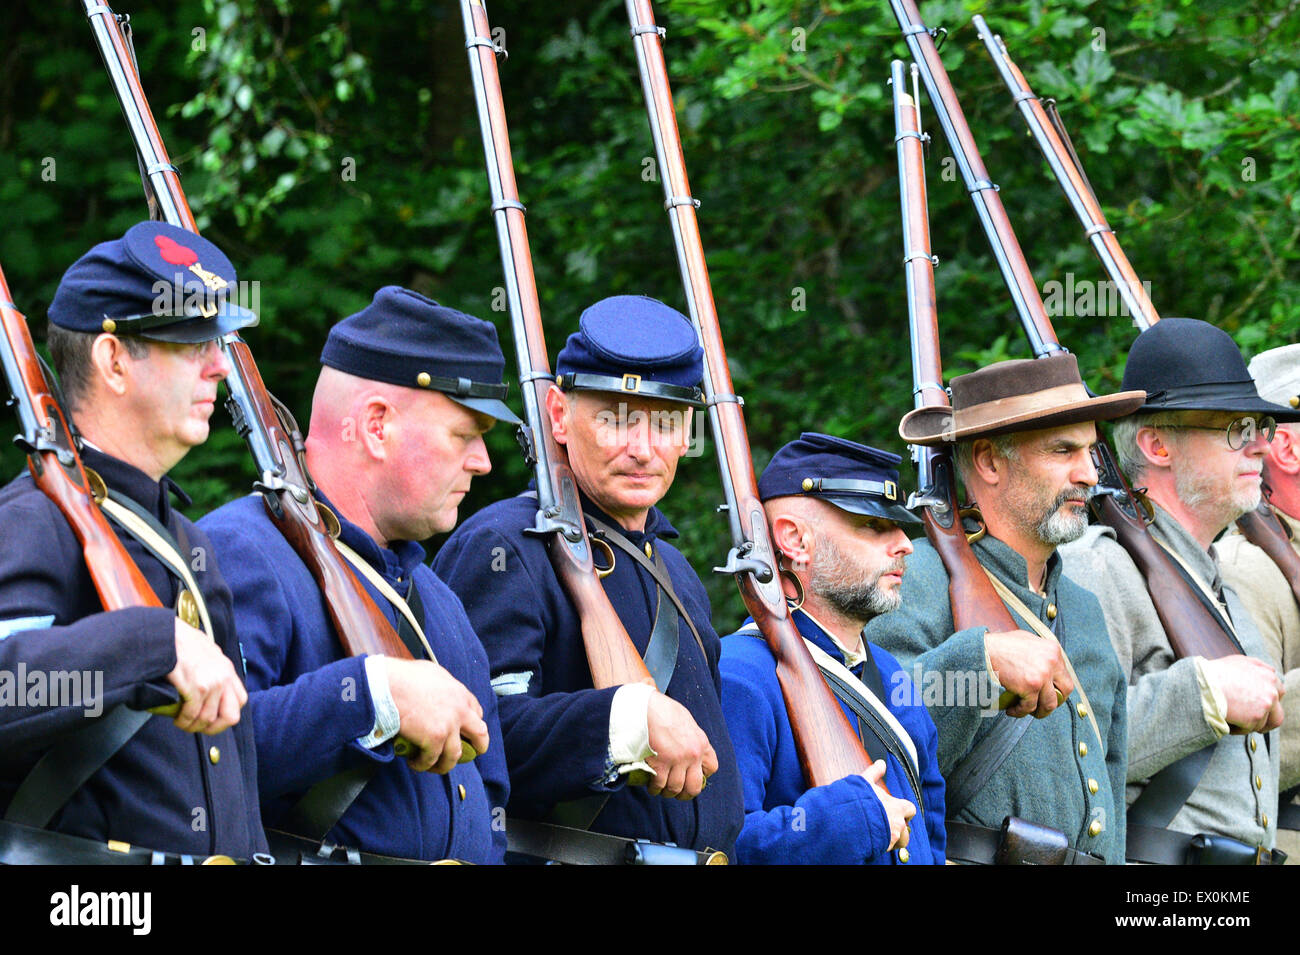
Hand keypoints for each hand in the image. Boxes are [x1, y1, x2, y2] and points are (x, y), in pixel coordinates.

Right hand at [166, 618, 246, 734]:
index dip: (226, 714)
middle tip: (198, 727)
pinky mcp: (195, 686)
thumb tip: (206, 685)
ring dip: (193, 726)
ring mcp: (211, 682)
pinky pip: (191, 714)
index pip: (240, 700)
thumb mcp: (204, 651)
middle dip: (214, 727)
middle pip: (231, 716)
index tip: (211, 718)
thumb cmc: (178, 641)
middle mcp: (223, 676)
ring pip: (208, 718)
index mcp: (226, 668)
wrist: (163, 633)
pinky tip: (176, 719)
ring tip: (182, 723)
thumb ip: (210, 668)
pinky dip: (183, 721)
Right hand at [383, 657, 489, 773]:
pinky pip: (432, 760)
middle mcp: (459, 709)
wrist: (387, 685)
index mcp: (459, 693)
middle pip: (480, 734)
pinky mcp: (435, 738)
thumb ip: (440, 686)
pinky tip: (414, 763)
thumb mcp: (431, 674)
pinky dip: (422, 765)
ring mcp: (449, 725)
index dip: (472, 724)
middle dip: (479, 747)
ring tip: (433, 767)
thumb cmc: (402, 677)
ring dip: (445, 764)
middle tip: (469, 755)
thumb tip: (435, 692)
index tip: (465, 732)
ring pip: (455, 755)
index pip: (476, 712)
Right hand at [645, 691, 717, 799]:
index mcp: (701, 743)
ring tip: (660, 789)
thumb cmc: (663, 710)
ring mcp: (677, 760)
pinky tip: (651, 785)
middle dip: (686, 793)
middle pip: (695, 786)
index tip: (692, 775)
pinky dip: (654, 788)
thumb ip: (690, 738)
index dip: (702, 775)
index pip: (711, 767)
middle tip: (677, 793)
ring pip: (675, 788)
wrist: (644, 707)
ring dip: (667, 792)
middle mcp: (692, 754)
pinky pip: (659, 785)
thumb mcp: (686, 721)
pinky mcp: (660, 764)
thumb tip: (687, 749)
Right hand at [862, 759, 915, 851]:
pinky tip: (871, 838)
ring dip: (890, 837)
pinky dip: (881, 844)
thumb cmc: (856, 799)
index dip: (903, 810)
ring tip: (877, 833)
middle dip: (896, 827)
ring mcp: (891, 837)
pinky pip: (887, 848)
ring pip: (898, 840)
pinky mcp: (882, 848)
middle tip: (883, 823)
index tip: (895, 809)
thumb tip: (881, 763)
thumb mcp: (864, 781)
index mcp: (896, 807)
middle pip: (905, 828)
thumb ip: (875, 772)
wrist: (846, 819)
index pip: (910, 809)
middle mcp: (897, 823)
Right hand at [986, 629, 1072, 718]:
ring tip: (1027, 711)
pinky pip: (1029, 707)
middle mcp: (1052, 662)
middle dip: (1054, 702)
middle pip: (1064, 691)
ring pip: (1049, 704)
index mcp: (1053, 650)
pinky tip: (1012, 710)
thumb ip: (1041, 653)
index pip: (1066, 676)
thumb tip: (1048, 669)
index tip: (1050, 695)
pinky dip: (1020, 712)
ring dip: (1039, 712)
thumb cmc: (1001, 646)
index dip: (1058, 689)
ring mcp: (1042, 675)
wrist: (984, 650)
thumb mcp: (1027, 641)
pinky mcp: (1030, 686)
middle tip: (1042, 706)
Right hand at [1201, 655, 1283, 733]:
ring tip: (1231, 718)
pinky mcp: (1255, 718)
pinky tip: (1226, 720)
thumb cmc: (1216, 672)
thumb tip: (1268, 673)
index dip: (1269, 702)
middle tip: (1252, 722)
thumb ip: (1258, 668)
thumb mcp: (1240, 662)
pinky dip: (1237, 728)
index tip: (1259, 707)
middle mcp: (1271, 690)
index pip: (1279, 693)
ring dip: (1248, 724)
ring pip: (1262, 724)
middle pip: (1277, 714)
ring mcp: (1265, 705)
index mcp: (1269, 676)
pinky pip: (1248, 730)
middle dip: (1266, 721)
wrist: (1204, 683)